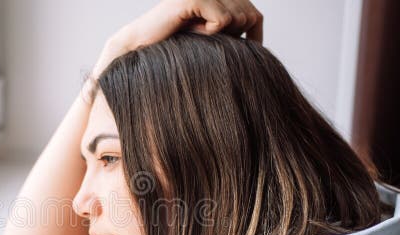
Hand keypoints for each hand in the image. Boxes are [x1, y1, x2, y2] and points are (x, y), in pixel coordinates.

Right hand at [92, 0, 262, 77]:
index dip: (254, 37)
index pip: (254, 15)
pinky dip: (211, 33)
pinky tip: (194, 33)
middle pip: (249, 15)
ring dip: (222, 36)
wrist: (140, 48)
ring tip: (200, 38)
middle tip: (210, 44)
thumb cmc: (174, 50)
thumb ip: (231, 36)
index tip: (245, 55)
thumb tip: (259, 50)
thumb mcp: (210, 42)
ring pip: (237, 17)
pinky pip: (222, 19)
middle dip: (237, 37)